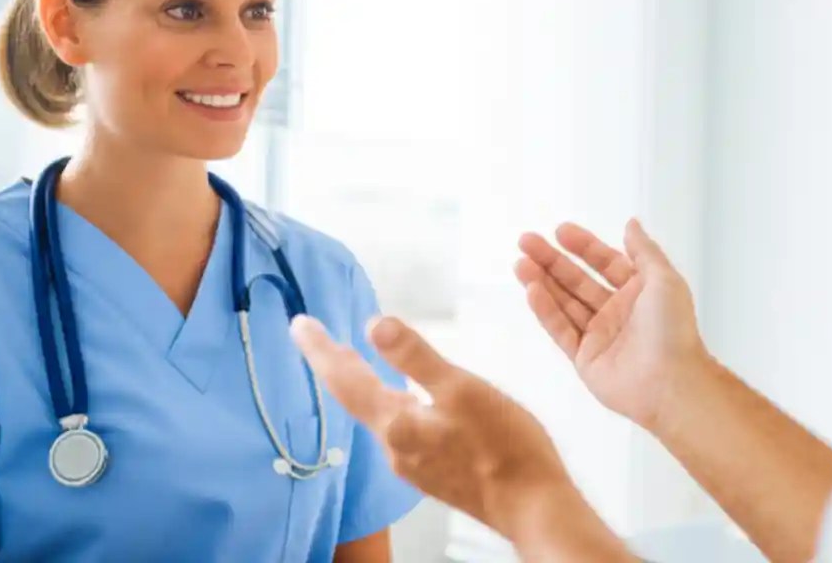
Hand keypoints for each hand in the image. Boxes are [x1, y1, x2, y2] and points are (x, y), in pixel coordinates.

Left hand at [290, 315, 575, 540]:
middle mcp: (396, 448)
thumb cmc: (504, 448)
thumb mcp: (461, 389)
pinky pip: (401, 431)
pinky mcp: (435, 472)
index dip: (320, 350)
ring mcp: (414, 465)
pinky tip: (406, 401)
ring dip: (363, 385)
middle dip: (337, 366)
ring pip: (378, 416)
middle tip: (318, 338)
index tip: (299, 324)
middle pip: (355, 399)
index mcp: (397, 424)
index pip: (345, 380)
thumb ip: (415, 356)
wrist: (532, 506)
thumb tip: (373, 325)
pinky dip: (391, 405)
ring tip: (354, 362)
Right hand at [514, 219, 709, 430]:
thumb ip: (644, 250)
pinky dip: (546, 311)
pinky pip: (561, 330)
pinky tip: (531, 290)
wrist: (670, 382)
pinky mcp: (585, 358)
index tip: (559, 230)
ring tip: (520, 263)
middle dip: (552, 261)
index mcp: (638, 291)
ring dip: (542, 282)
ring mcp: (599, 335)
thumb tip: (630, 223)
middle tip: (526, 241)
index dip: (583, 245)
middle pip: (578, 280)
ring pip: (564, 303)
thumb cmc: (672, 329)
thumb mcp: (665, 279)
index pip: (605, 262)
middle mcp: (617, 311)